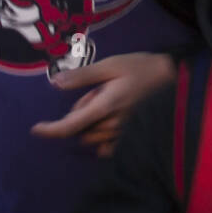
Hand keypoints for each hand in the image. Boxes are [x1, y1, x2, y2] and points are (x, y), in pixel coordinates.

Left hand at [31, 51, 175, 156]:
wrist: (176, 79)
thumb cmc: (142, 68)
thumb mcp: (112, 64)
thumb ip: (83, 76)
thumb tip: (55, 83)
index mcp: (105, 106)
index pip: (70, 126)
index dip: (50, 130)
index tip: (35, 129)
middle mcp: (113, 126)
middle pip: (80, 130)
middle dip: (81, 113)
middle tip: (98, 92)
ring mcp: (123, 136)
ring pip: (93, 139)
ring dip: (92, 124)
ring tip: (110, 102)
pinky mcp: (132, 141)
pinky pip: (107, 148)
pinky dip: (102, 138)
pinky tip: (113, 120)